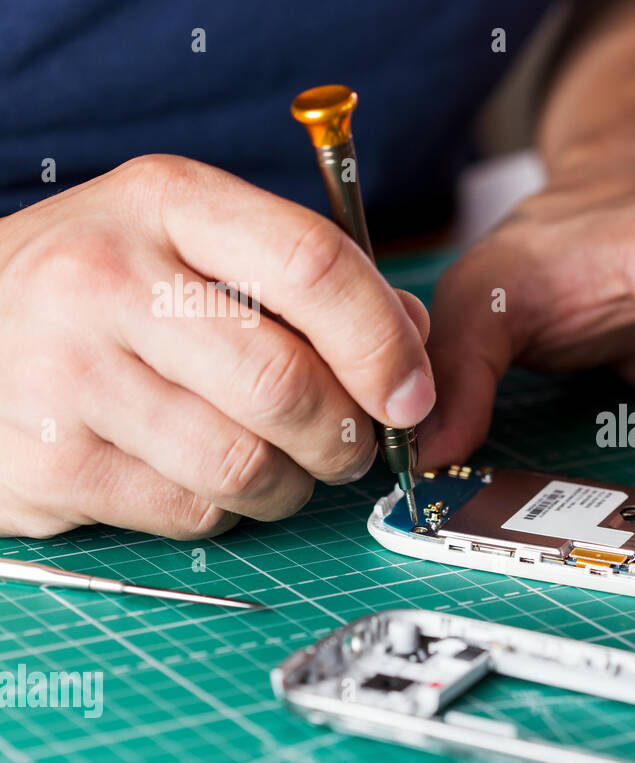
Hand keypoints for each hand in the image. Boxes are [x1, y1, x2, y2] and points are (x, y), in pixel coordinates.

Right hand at [0, 155, 433, 537]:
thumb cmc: (106, 293)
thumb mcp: (196, 245)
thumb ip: (309, 284)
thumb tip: (411, 346)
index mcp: (166, 203)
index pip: (313, 265)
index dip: (384, 343)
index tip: (412, 395)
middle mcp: (106, 278)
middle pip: (285, 383)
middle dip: (346, 436)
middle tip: (350, 446)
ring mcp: (66, 373)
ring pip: (244, 464)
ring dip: (289, 484)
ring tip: (276, 465)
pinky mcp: (47, 463)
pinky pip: (191, 511)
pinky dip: (223, 510)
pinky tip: (198, 475)